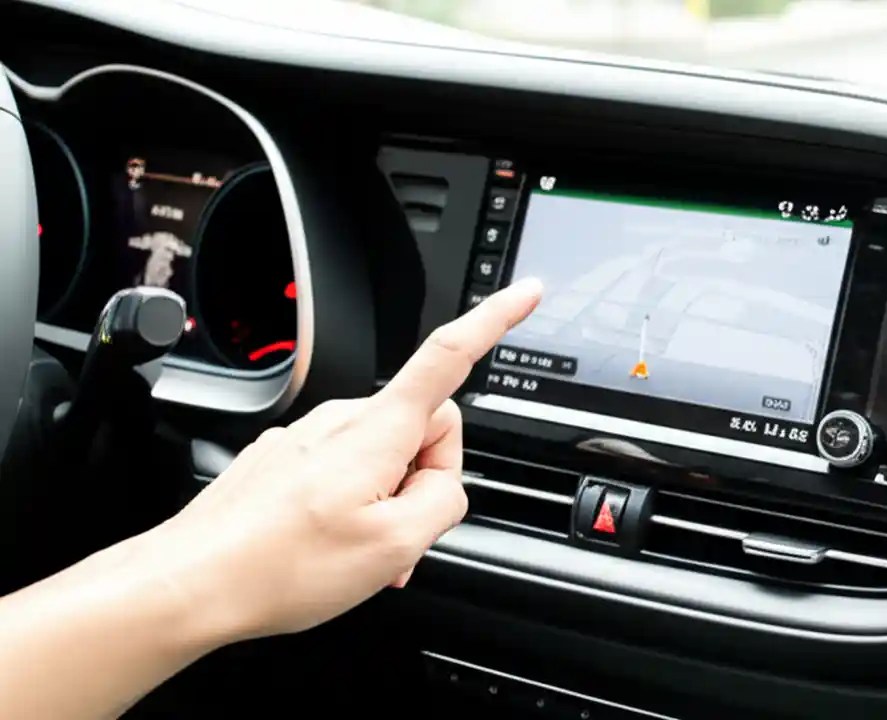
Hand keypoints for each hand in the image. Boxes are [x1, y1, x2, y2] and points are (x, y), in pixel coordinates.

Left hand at [150, 278, 541, 642]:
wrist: (191, 583)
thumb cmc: (279, 566)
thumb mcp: (394, 549)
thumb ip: (443, 504)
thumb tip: (444, 486)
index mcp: (377, 431)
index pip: (448, 357)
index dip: (493, 321)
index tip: (524, 294)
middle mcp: (341, 422)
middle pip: (425, 427)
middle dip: (428, 478)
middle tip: (402, 536)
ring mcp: (309, 438)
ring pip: (384, 454)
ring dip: (389, 500)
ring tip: (360, 553)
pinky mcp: (285, 459)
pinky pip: (344, 469)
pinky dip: (355, 506)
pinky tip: (330, 546)